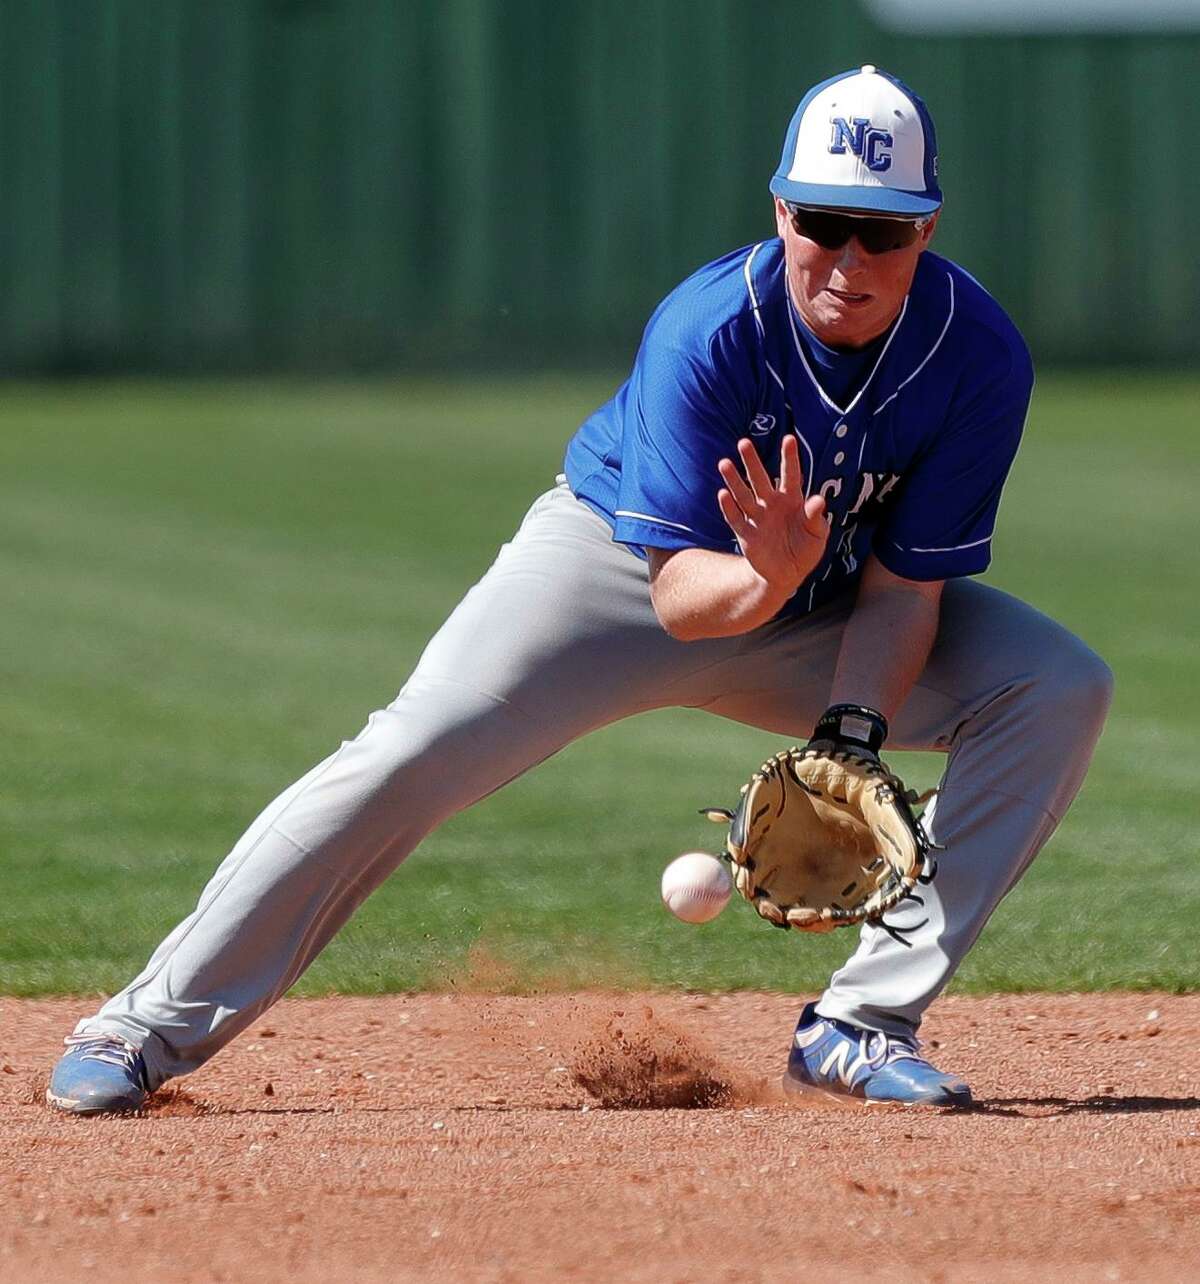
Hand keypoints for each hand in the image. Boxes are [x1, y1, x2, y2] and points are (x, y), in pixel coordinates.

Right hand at [717, 434, 828, 594]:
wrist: (787, 575)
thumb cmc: (806, 550)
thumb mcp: (817, 535)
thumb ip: (816, 518)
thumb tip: (819, 500)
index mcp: (792, 501)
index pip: (790, 475)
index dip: (789, 458)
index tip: (789, 439)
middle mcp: (771, 505)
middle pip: (760, 479)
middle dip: (752, 462)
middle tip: (743, 443)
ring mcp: (757, 518)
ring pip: (743, 495)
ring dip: (734, 480)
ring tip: (724, 463)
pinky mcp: (746, 534)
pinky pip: (736, 519)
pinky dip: (729, 508)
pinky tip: (723, 495)